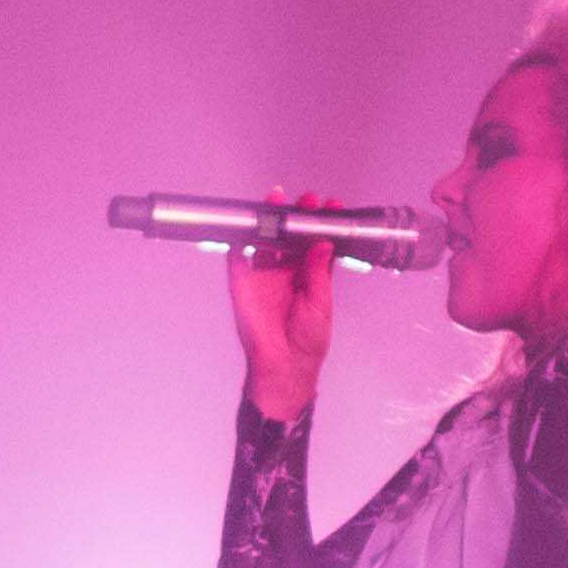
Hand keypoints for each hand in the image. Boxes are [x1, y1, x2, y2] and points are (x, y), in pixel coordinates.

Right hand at [229, 183, 339, 421]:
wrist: (284, 366)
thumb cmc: (307, 341)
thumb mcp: (321, 302)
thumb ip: (318, 271)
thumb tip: (323, 243)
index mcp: (308, 276)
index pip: (314, 243)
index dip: (322, 225)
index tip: (330, 207)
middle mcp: (286, 273)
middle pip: (289, 237)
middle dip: (296, 216)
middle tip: (306, 200)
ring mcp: (263, 278)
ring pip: (265, 242)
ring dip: (269, 221)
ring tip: (276, 201)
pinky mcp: (243, 287)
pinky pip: (237, 261)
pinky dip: (237, 244)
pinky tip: (243, 228)